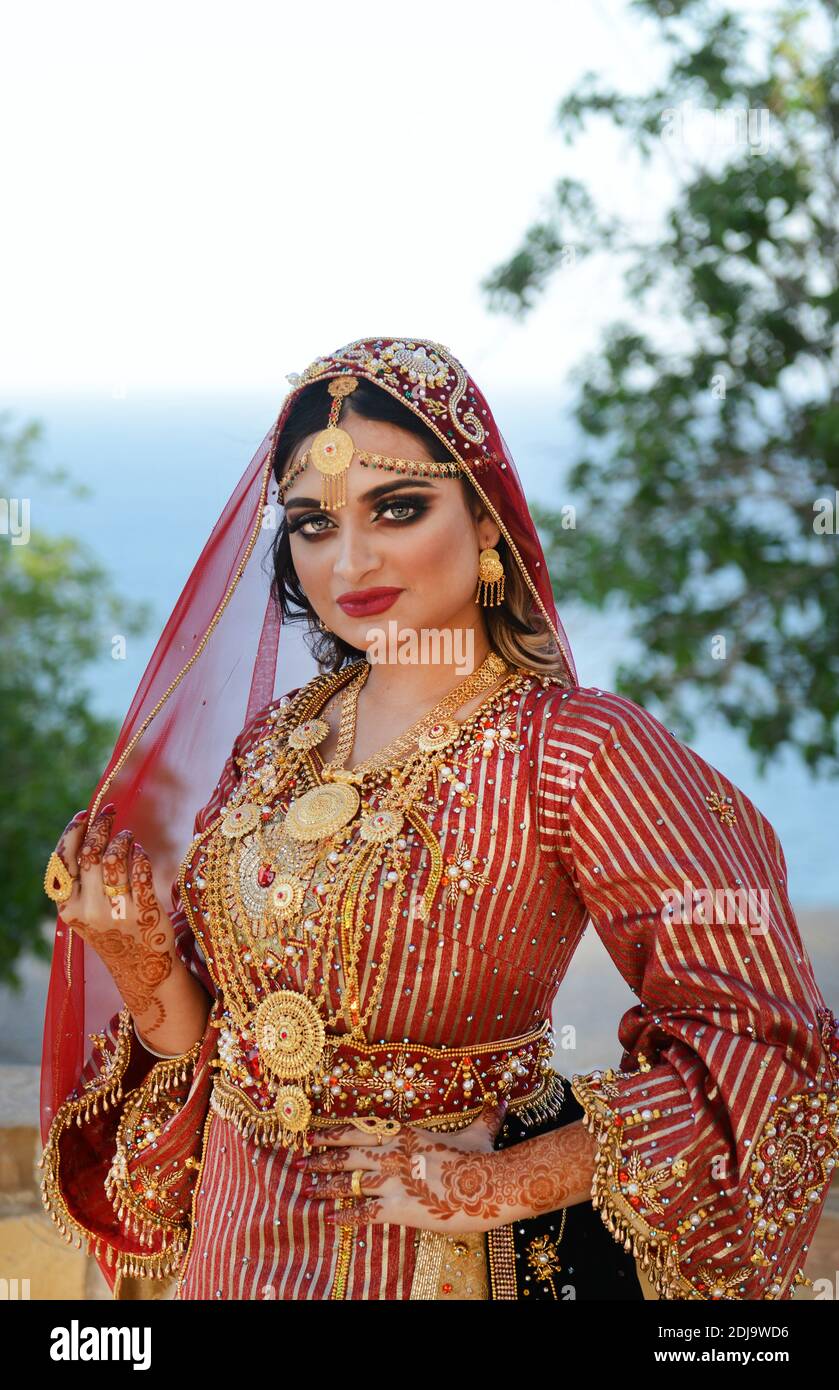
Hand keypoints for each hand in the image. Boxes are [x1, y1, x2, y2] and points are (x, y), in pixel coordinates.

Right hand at [51, 803, 176, 1025]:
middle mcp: (89, 910)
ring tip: (128, 837)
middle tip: (110, 813)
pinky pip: (141, 871)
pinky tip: (139, 852)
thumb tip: (88, 829)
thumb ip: (83, 879)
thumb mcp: (86, 910)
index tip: (85, 814)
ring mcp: (117, 912)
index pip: (63, 861)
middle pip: (90, 854)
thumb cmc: (113, 929)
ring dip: (122, 839)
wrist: (142, 968)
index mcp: (68, 908)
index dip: (73, 832)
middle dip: (100, 827)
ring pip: (114, 859)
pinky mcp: (144, 913)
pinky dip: (140, 855)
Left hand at [293, 1097, 521, 1234]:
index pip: (361, 1130)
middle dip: (321, 1159)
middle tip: (299, 1163)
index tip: (314, 1136)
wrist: (490, 1184)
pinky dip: (346, 1216)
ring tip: (307, 1189)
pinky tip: (331, 1219)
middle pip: (348, 1153)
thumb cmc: (483, 1158)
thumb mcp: (480, 1132)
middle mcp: (393, 1154)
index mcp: (406, 1134)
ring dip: (326, 1186)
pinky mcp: (398, 1207)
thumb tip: (500, 1100)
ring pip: (350, 1181)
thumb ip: (484, 1116)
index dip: (335, 1133)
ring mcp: (393, 1180)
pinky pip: (365, 1212)